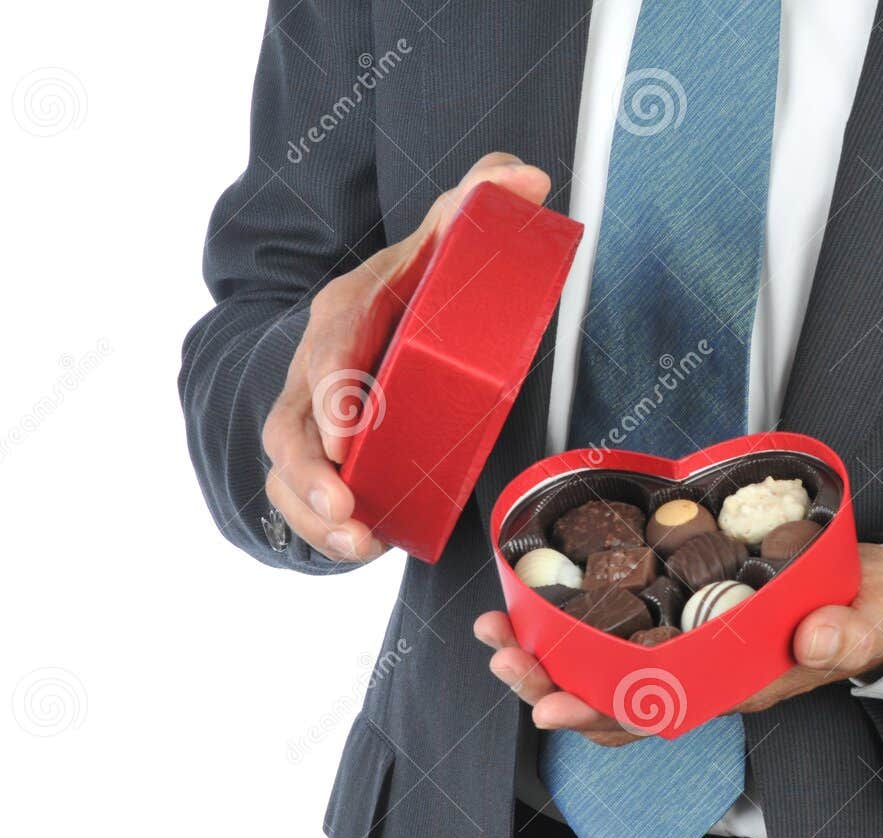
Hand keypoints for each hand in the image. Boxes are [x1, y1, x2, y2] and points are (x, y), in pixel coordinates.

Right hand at [261, 152, 551, 561]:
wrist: (380, 312)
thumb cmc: (418, 281)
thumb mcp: (443, 237)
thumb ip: (479, 200)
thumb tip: (529, 179)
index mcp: (347, 311)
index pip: (329, 346)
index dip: (331, 388)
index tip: (346, 426)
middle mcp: (315, 367)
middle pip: (292, 423)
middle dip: (311, 469)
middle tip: (346, 506)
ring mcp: (310, 416)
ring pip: (290, 469)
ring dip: (315, 513)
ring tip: (359, 545)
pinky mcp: (322, 456)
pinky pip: (303, 498)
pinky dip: (325, 531)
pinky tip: (365, 550)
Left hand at [474, 543, 882, 746]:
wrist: (879, 597)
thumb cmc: (869, 614)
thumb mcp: (867, 623)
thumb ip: (844, 635)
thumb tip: (810, 641)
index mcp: (734, 686)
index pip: (656, 714)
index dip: (599, 714)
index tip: (552, 705)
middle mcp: (700, 675)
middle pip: (611, 697)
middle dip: (549, 682)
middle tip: (502, 656)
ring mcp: (688, 648)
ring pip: (603, 666)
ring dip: (547, 653)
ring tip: (498, 630)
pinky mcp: (685, 614)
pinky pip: (620, 628)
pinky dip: (575, 618)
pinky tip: (540, 603)